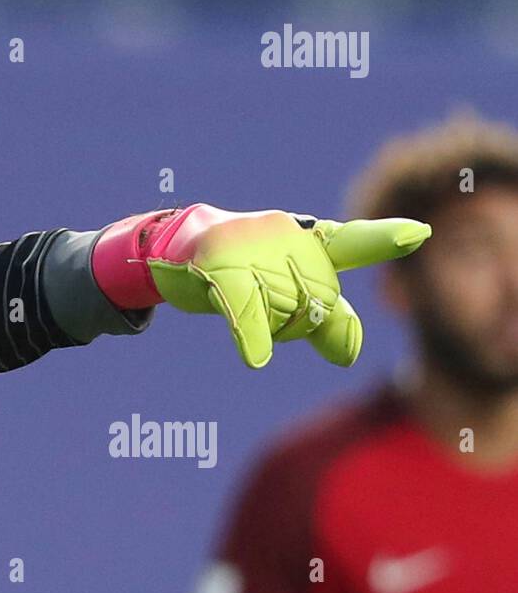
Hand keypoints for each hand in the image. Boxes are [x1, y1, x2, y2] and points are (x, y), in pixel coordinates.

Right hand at [91, 204, 431, 367]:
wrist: (174, 249)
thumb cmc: (240, 273)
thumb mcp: (287, 293)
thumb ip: (329, 321)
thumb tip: (347, 356)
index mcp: (308, 241)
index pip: (352, 243)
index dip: (384, 239)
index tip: (419, 234)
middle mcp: (286, 236)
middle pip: (317, 305)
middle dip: (297, 326)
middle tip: (263, 309)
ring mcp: (251, 246)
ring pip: (283, 313)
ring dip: (266, 328)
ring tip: (239, 306)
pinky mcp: (217, 263)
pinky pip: (246, 307)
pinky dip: (251, 335)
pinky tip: (254, 359)